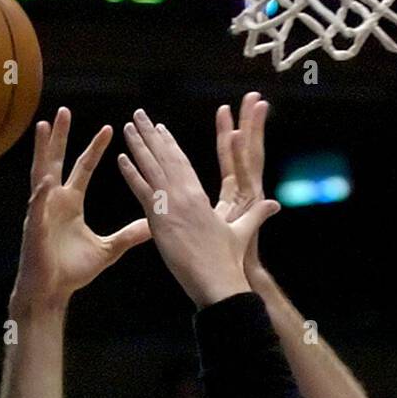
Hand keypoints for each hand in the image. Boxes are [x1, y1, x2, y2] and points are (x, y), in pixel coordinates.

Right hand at [11, 108, 150, 314]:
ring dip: (42, 151)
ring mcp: (41, 211)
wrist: (52, 291)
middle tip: (65, 110)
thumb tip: (152, 225)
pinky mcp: (35, 227)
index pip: (83, 167)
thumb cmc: (72, 270)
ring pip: (40, 174)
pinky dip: (40, 193)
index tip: (109, 129)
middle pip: (57, 161)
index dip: (95, 148)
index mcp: (70, 202)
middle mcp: (53, 200)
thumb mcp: (108, 249)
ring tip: (44, 126)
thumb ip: (129, 235)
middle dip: (61, 136)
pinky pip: (37, 207)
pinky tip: (44, 179)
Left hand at [119, 109, 278, 308]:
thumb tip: (275, 205)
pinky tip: (121, 158)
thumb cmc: (229, 261)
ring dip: (138, 146)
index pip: (182, 163)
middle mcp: (184, 195)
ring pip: (150, 169)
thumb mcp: (241, 233)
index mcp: (201, 196)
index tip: (160, 128)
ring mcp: (170, 206)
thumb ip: (255, 216)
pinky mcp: (159, 220)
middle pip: (164, 158)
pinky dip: (131, 174)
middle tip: (139, 115)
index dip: (170, 144)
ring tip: (129, 126)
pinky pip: (142, 191)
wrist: (216, 282)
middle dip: (150, 135)